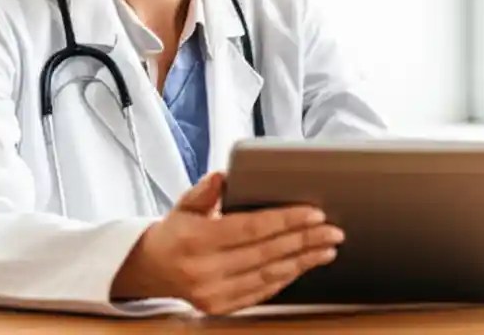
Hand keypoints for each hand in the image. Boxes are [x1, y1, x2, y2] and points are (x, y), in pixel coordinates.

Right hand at [111, 172, 343, 314]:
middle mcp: (204, 270)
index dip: (286, 221)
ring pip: (269, 275)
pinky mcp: (220, 307)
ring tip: (328, 248)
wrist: (150, 269)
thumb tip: (223, 176)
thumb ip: (204, 191)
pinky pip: (262, 292)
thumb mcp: (184, 205)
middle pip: (266, 253)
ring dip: (303, 261)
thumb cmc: (175, 231)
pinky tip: (305, 265)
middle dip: (305, 240)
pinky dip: (287, 277)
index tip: (315, 213)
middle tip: (334, 230)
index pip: (251, 228)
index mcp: (196, 240)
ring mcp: (212, 294)